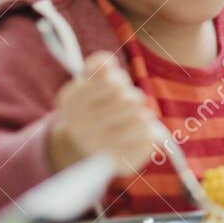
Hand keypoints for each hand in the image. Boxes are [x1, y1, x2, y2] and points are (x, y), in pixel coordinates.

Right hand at [47, 53, 163, 174]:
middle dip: (131, 97)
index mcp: (72, 104)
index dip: (118, 81)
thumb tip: (105, 61)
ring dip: (141, 114)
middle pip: (131, 100)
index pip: (112, 83)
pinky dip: (149, 131)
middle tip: (126, 103)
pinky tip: (136, 134)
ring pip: (143, 118)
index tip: (114, 85)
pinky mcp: (124, 161)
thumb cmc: (90, 108)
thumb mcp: (86, 84)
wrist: (80, 149)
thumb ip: (96, 69)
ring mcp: (103, 148)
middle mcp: (84, 129)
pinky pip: (151, 136)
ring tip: (131, 118)